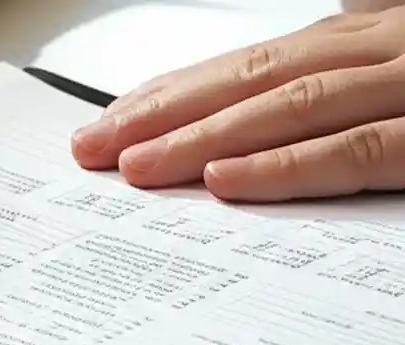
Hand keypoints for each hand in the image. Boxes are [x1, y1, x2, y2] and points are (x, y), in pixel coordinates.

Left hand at [71, 6, 404, 201]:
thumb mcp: (396, 88)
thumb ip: (335, 89)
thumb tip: (249, 125)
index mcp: (368, 42)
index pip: (252, 65)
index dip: (176, 94)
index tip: (111, 123)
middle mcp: (382, 54)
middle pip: (255, 78)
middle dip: (165, 114)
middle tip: (93, 148)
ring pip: (291, 106)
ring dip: (204, 138)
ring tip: (134, 167)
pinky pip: (355, 151)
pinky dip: (285, 164)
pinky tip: (224, 180)